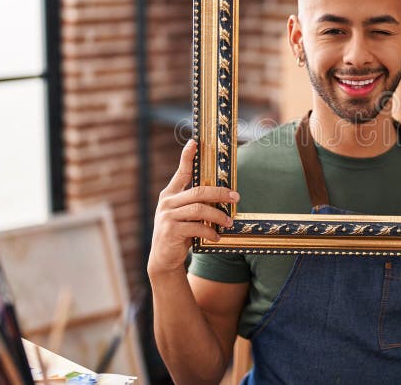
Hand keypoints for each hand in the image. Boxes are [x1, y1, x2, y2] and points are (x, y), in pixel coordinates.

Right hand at [147, 140, 236, 277]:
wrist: (164, 259)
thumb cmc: (179, 233)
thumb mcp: (184, 215)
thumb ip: (195, 204)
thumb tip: (222, 194)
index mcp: (171, 194)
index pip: (181, 172)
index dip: (187, 156)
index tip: (195, 142)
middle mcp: (167, 202)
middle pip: (198, 191)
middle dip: (220, 193)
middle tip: (236, 197)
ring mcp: (167, 216)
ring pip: (199, 209)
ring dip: (218, 215)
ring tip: (229, 222)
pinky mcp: (170, 231)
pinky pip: (196, 227)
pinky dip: (209, 232)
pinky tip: (216, 236)